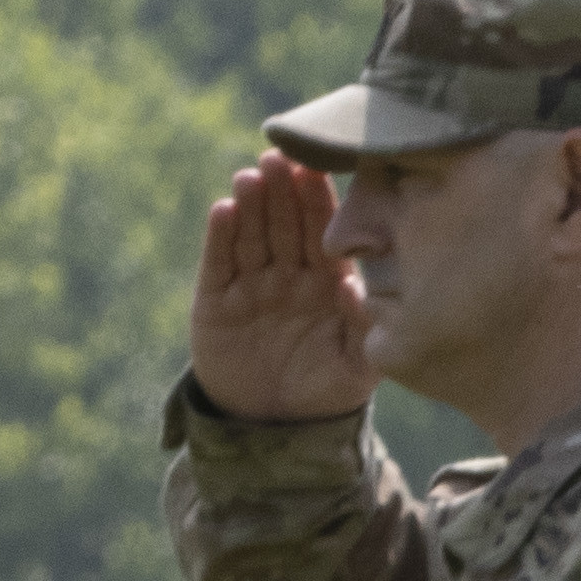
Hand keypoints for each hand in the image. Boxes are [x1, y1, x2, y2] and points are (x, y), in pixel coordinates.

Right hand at [187, 157, 375, 420]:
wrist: (275, 425)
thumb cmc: (326, 390)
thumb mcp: (357, 366)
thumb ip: (364, 328)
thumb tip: (358, 288)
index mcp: (326, 281)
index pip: (323, 231)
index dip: (319, 200)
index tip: (317, 168)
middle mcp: (288, 274)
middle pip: (284, 223)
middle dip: (283, 190)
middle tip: (281, 156)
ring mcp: (251, 284)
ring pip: (251, 235)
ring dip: (252, 204)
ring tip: (252, 175)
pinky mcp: (217, 300)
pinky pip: (219, 263)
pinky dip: (221, 238)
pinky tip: (224, 210)